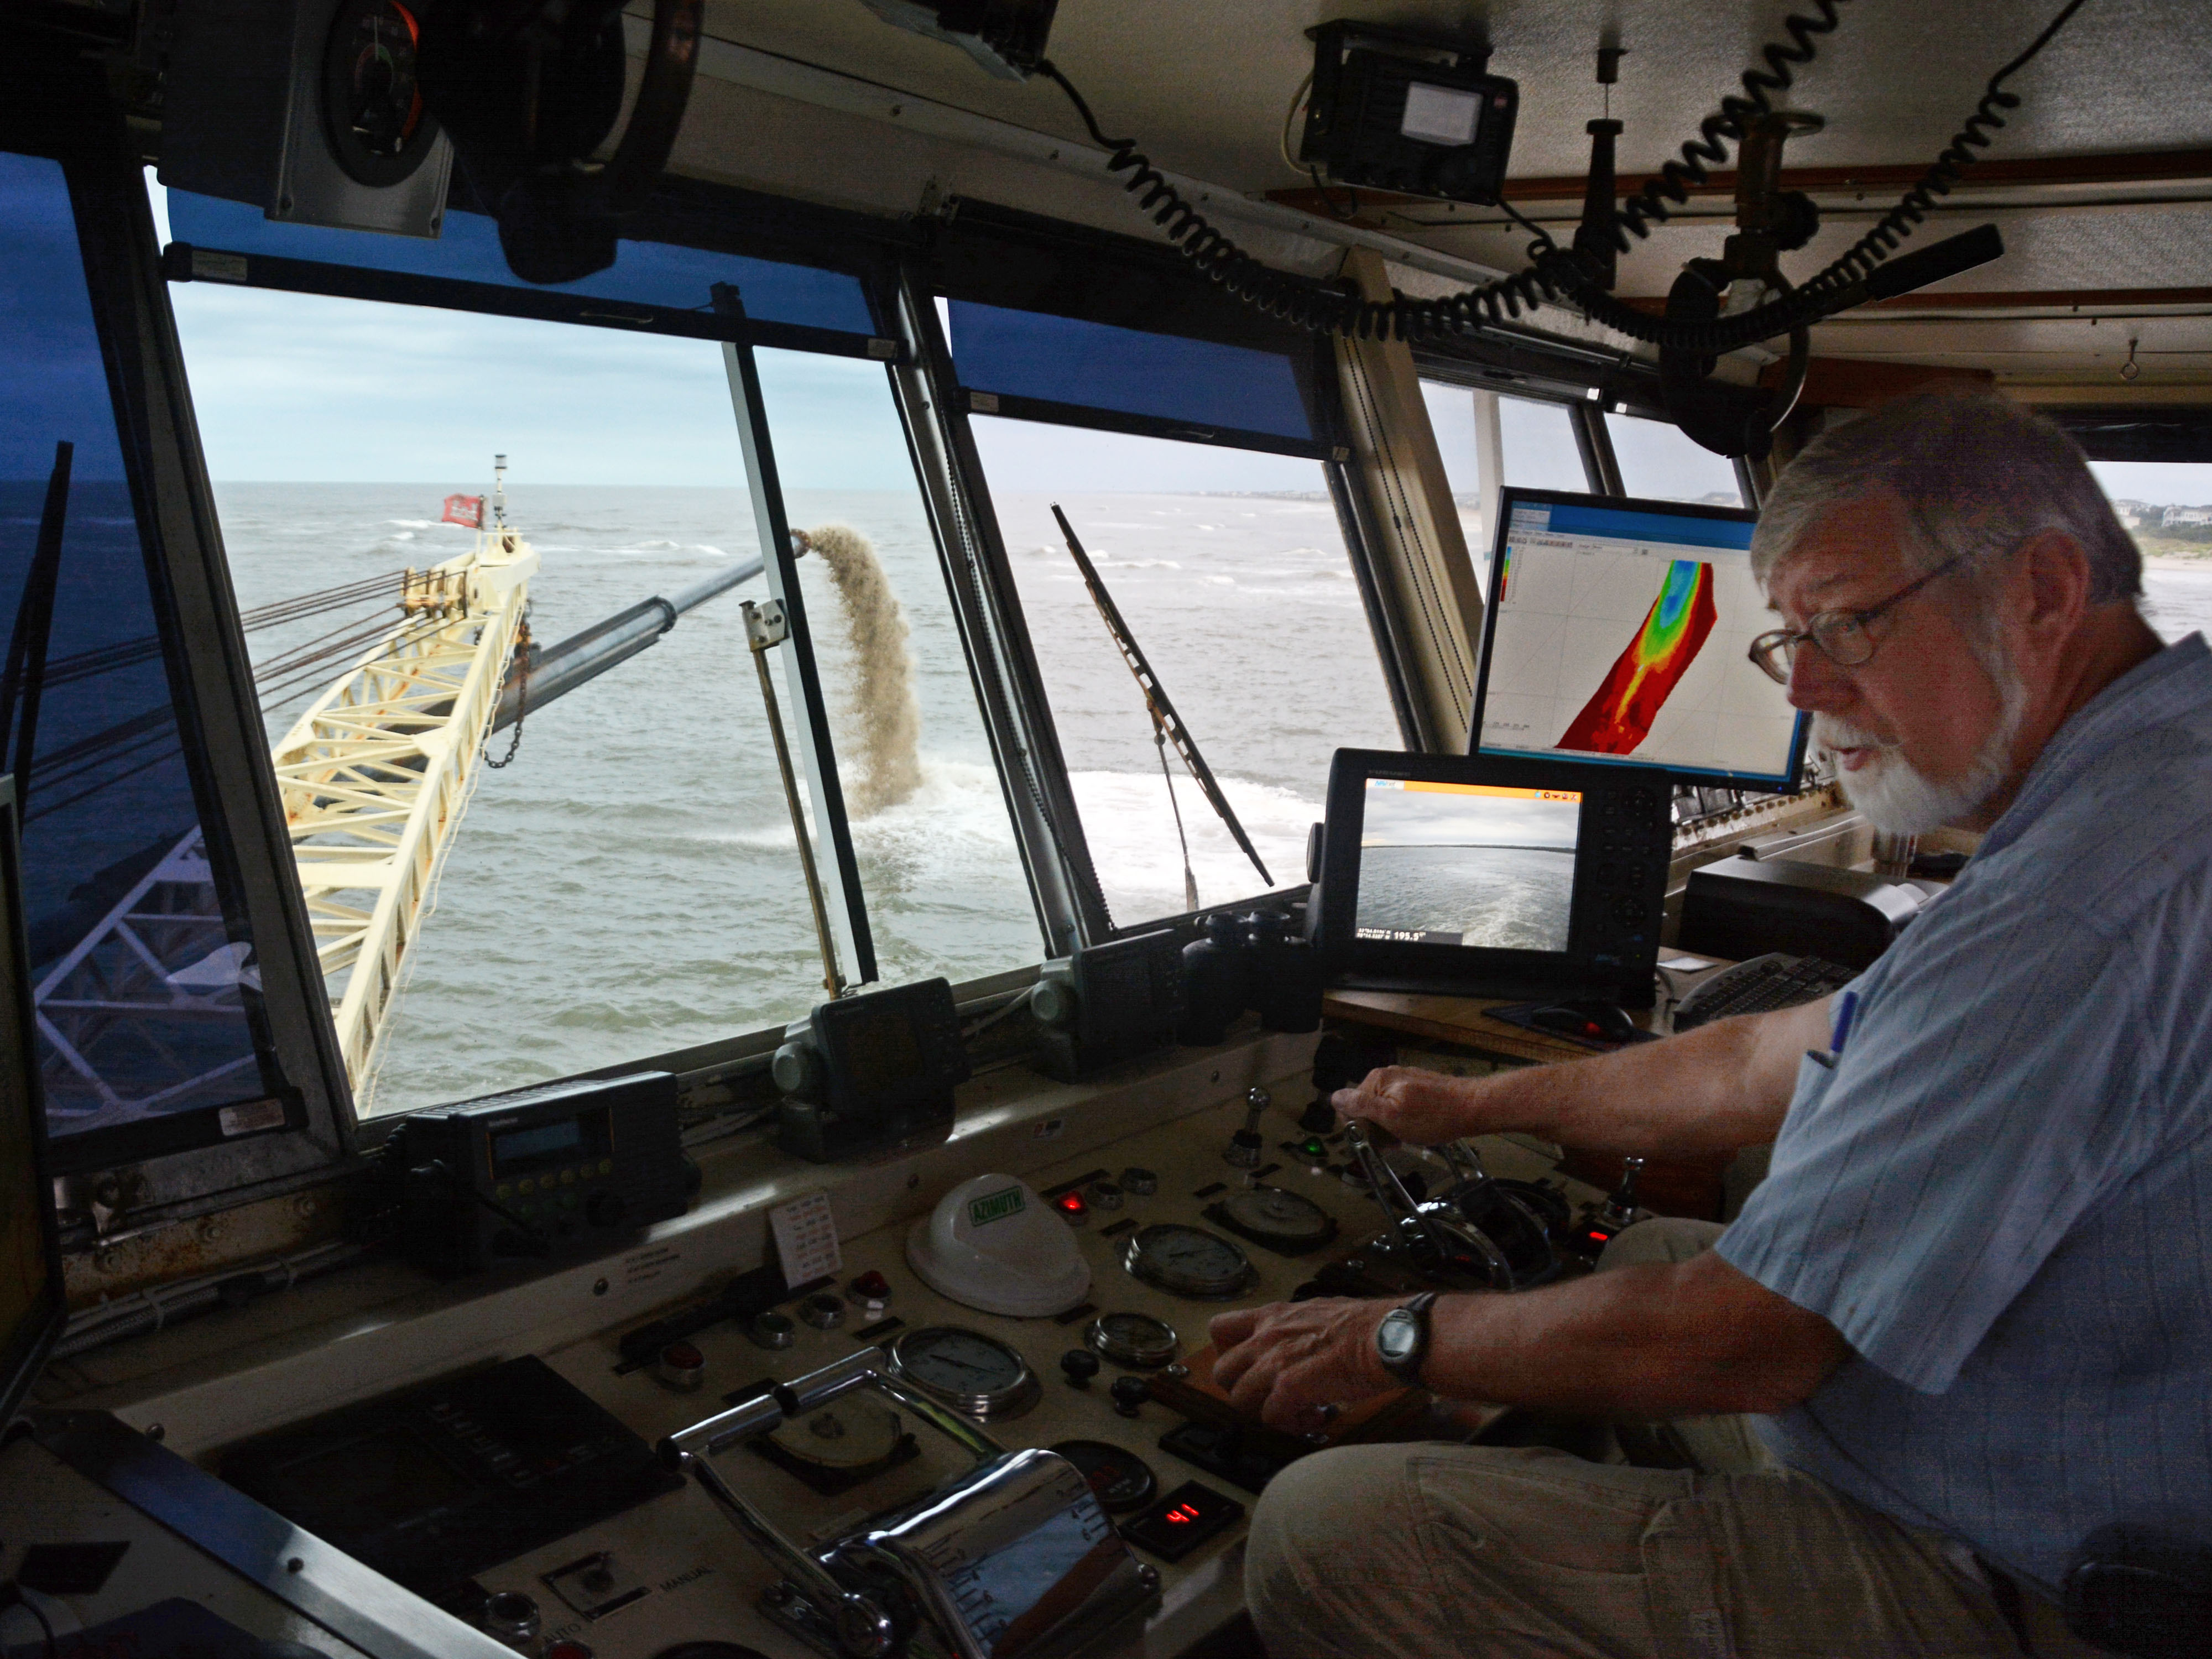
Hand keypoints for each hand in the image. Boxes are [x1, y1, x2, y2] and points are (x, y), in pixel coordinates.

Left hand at [1208, 1298, 1396, 1433]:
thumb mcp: (1320, 1313)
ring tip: (1297, 1412)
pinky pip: (1271, 1417)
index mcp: (1274, 1315)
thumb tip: (1301, 1345)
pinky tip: (1315, 1418)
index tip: (1247, 1368)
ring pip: (1241, 1399)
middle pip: (1222, 1371)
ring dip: (1266, 1412)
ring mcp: (1275, 1361)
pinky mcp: (1290, 1387)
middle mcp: (1267, 1336)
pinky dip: (1291, 1424)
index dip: (1227, 1354)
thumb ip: (1298, 1328)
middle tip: (1270, 1397)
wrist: (1390, 1336)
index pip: (1220, 1328)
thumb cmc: (1368, 1325)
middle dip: (1243, 1391)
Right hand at [1333, 1065, 1477, 1144]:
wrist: (1473, 1108)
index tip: (1376, 1138)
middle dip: (1376, 1128)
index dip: (1359, 1127)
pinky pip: (1399, 1106)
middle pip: (1366, 1108)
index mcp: (1377, 1080)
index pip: (1348, 1105)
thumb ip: (1361, 1105)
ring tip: (1408, 1135)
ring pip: (1383, 1110)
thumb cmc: (1435, 1117)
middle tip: (1394, 1141)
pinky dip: (1403, 1120)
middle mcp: (1388, 1075)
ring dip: (1390, 1126)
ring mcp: (1404, 1080)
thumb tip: (1334, 1097)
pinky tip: (1417, 1128)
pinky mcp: (1417, 1087)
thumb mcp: (1392, 1117)